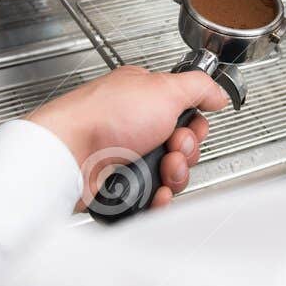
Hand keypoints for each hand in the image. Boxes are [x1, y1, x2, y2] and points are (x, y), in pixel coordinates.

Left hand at [27, 66, 230, 209]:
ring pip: (169, 175)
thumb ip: (198, 88)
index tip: (189, 127)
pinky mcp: (119, 184)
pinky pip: (152, 197)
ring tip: (161, 171)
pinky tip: (154, 192)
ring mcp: (126, 156)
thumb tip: (218, 92)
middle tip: (172, 148)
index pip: (187, 114)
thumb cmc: (102, 116)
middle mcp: (135, 125)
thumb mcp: (164, 88)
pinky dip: (158, 198)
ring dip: (174, 176)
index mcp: (145, 97)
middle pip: (182, 147)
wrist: (68, 154)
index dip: (195, 125)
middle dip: (185, 153)